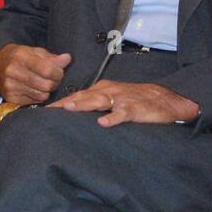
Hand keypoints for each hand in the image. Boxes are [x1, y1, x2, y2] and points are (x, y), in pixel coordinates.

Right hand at [0, 44, 71, 105]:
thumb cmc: (20, 57)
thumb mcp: (35, 52)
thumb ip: (52, 57)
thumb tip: (67, 59)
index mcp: (20, 56)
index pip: (47, 70)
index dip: (58, 73)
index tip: (59, 71)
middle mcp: (12, 71)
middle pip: (46, 85)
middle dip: (54, 83)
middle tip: (53, 78)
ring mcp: (10, 86)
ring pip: (42, 95)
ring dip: (47, 90)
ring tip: (44, 83)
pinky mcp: (10, 98)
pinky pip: (34, 101)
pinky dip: (38, 96)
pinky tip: (34, 89)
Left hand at [47, 80, 198, 126]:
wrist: (168, 100)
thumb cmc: (138, 101)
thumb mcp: (114, 99)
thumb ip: (96, 105)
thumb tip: (74, 114)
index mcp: (103, 89)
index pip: (77, 95)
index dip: (60, 103)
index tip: (42, 112)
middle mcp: (109, 91)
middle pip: (83, 96)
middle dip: (65, 103)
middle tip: (48, 111)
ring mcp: (122, 99)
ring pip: (99, 100)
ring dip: (83, 104)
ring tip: (68, 109)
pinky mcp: (136, 109)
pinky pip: (123, 113)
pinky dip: (113, 117)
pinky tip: (103, 122)